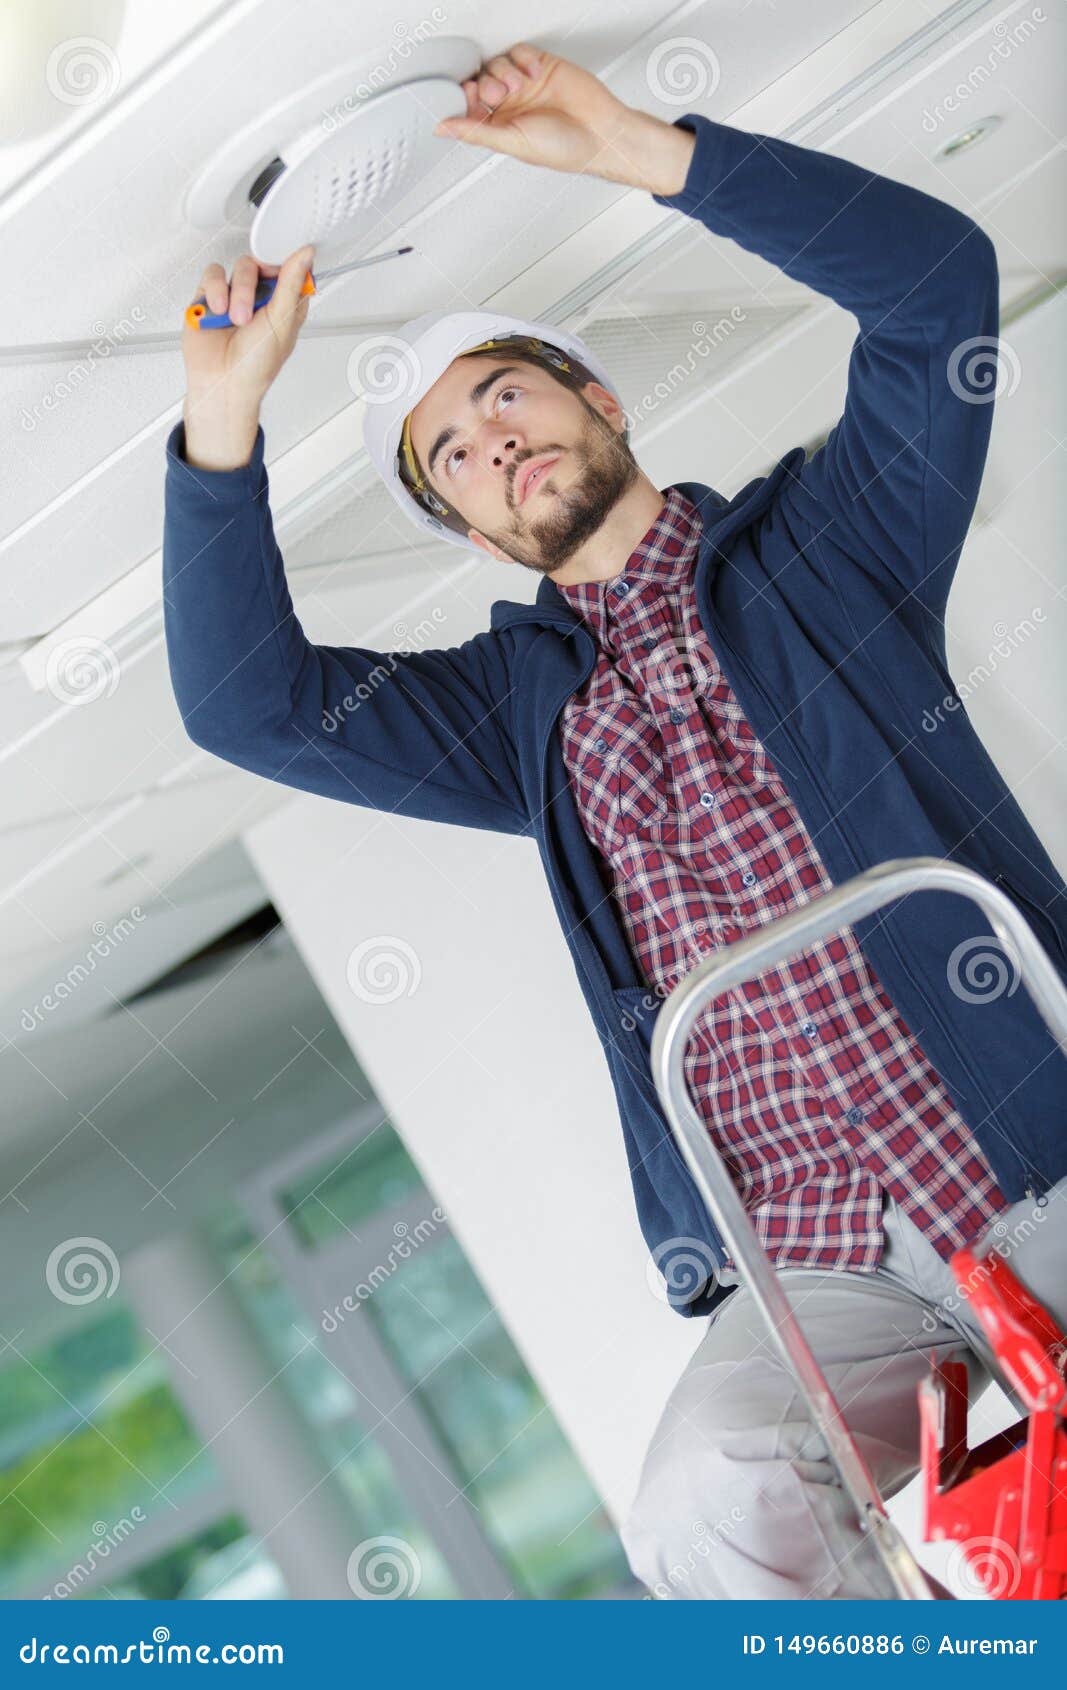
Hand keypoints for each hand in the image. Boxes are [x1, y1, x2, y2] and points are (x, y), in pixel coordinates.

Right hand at [181, 244, 313, 467]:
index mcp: (286, 304)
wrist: (221, 383)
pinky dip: (214, 291)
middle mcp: (263, 298)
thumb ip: (292, 284)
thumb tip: (306, 254)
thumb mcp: (282, 322)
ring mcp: (236, 296)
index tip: (283, 260)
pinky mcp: (211, 296)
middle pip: (263, 263)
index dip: (289, 260)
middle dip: (254, 286)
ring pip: (239, 267)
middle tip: (251, 311)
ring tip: (235, 319)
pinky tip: (217, 311)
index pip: (293, 268)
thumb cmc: (255, 366)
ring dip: (236, 292)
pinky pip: (213, 275)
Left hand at [434, 43, 637, 178]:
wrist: (601, 133)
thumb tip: (443, 129)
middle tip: (499, 95)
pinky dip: (524, 59)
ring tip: (521, 85)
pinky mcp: (540, 66)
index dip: (465, 98)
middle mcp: (510, 106)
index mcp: (499, 127)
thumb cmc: (564, 148)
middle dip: (487, 85)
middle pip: (481, 81)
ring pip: (497, 63)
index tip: (470, 97)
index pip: (469, 107)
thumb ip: (475, 132)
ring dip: (505, 71)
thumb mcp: (513, 142)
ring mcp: (525, 85)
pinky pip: (520, 52)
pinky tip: (535, 73)